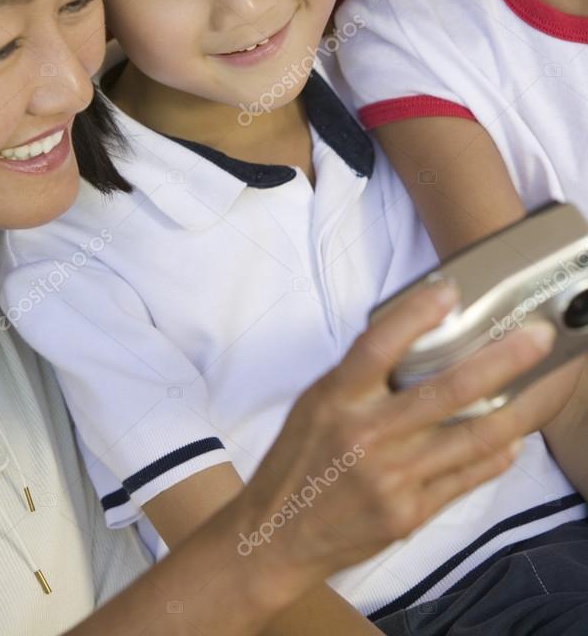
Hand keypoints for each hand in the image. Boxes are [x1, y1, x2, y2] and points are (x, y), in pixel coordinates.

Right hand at [238, 278, 554, 588]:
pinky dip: (496, 455)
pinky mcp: (409, 512)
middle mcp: (366, 436)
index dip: (414, 314)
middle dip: (501, 361)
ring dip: (518, 409)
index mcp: (336, 399)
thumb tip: (417, 343)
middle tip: (538, 337)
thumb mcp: (317, 403)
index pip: (378, 346)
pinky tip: (515, 436)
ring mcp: (392, 478)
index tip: (449, 290)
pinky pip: (465, 478)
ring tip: (548, 384)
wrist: (277, 534)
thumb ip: (361, 377)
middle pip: (444, 391)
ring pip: (471, 438)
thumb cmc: (298, 460)